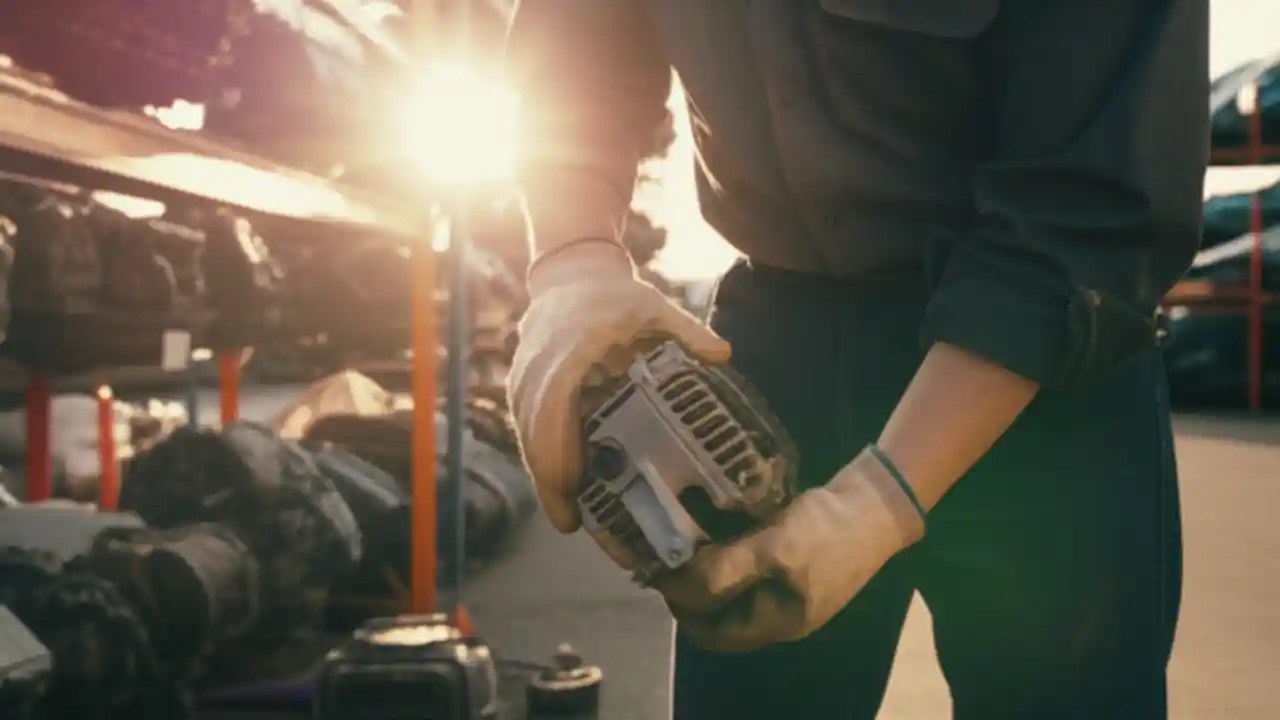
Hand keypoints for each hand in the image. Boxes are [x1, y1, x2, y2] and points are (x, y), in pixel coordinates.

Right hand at [507, 241, 731, 532]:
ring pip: (524, 431)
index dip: (556, 447)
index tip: (570, 485)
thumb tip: (724, 355)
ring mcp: (524, 373)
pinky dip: (539, 457)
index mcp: (572, 346)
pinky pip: (524, 425)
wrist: (570, 274)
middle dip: (548, 477)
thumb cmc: (615, 296)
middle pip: (534, 428)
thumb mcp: (654, 305)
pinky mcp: (520, 382)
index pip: (553, 401)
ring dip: (542, 474)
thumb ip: (686, 331)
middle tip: (570, 522)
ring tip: (567, 515)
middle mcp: (540, 363)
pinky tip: (558, 486)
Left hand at [654, 447, 924, 652]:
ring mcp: (787, 588)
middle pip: (720, 614)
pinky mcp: (791, 562)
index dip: (682, 608)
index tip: (661, 572)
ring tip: (685, 539)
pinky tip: (713, 528)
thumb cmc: (828, 530)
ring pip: (732, 590)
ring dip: (708, 570)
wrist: (878, 501)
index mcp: (776, 621)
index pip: (712, 633)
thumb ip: (726, 569)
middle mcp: (778, 613)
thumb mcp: (774, 548)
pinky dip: (727, 554)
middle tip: (668, 553)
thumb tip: (678, 581)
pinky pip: (747, 569)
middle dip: (690, 589)